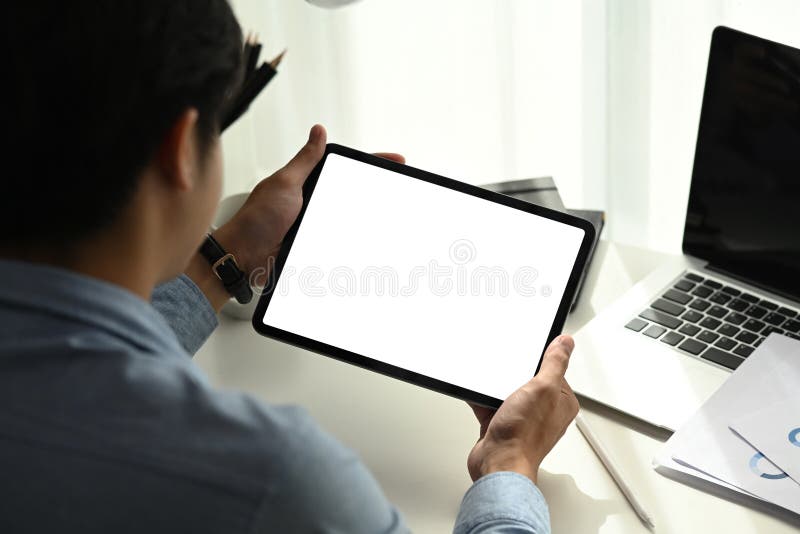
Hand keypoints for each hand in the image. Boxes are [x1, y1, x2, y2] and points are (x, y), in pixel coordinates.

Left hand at [189, 124, 405, 310]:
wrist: (245, 257)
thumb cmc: (256, 220)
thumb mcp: (285, 183)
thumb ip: (304, 160)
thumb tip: (318, 131)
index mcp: (305, 181)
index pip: (345, 166)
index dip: (371, 163)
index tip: (395, 161)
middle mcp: (312, 200)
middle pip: (352, 191)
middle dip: (376, 190)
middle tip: (399, 186)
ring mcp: (314, 222)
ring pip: (349, 216)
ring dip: (367, 217)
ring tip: (389, 212)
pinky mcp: (314, 242)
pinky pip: (341, 238)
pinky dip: (354, 239)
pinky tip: (370, 237)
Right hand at [466, 335, 578, 484]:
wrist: (498, 464)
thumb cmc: (523, 436)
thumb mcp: (542, 387)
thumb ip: (554, 363)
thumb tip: (566, 342)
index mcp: (561, 402)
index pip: (554, 370)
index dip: (540, 359)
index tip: (530, 351)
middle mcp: (543, 411)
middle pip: (528, 379)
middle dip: (514, 374)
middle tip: (508, 371)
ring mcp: (522, 418)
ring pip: (507, 392)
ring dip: (497, 388)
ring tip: (493, 387)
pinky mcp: (502, 424)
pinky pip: (491, 404)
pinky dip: (482, 399)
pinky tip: (478, 395)